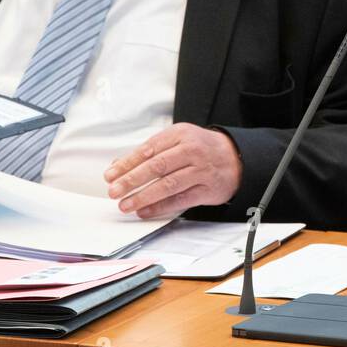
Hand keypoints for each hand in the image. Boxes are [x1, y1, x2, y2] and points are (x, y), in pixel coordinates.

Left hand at [104, 123, 241, 218]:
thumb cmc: (201, 148)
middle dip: (131, 180)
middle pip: (157, 166)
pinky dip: (161, 207)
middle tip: (114, 191)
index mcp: (179, 134)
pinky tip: (145, 211)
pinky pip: (180, 200)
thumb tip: (119, 165)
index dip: (127, 164)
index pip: (148, 149)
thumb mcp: (177, 140)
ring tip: (126, 204)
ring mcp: (200, 171)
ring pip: (168, 185)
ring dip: (143, 196)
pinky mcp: (207, 190)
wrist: (235, 157)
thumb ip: (150, 151)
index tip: (110, 175)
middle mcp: (191, 151)